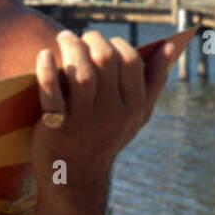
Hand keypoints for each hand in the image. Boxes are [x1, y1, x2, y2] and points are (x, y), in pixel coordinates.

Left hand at [31, 27, 196, 196]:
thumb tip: (170, 45)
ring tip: (64, 38)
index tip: (104, 42)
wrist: (75, 178)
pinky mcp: (56, 127)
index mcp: (133, 108)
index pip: (131, 62)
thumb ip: (154, 81)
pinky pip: (51, 92)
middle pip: (105, 61)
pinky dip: (46, 70)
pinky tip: (44, 55)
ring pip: (82, 73)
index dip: (117, 44)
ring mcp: (84, 121)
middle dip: (92, 40)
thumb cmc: (106, 137)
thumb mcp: (137, 115)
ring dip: (72, 47)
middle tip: (80, 37)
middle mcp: (112, 114)